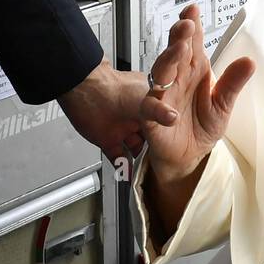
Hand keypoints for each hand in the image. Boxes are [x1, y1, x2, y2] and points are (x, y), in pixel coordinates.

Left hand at [58, 62, 176, 166]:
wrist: (86, 91)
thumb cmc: (115, 90)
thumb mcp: (146, 101)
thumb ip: (161, 112)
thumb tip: (175, 118)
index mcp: (148, 105)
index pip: (163, 122)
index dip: (170, 133)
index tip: (177, 145)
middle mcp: (135, 117)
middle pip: (150, 138)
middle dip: (157, 149)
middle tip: (166, 161)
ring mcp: (121, 129)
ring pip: (134, 148)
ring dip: (141, 159)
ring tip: (151, 170)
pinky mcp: (107, 139)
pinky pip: (118, 157)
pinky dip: (124, 167)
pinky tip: (130, 174)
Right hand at [140, 4, 254, 181]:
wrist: (188, 156)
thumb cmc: (201, 126)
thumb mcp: (223, 104)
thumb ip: (233, 83)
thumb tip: (250, 61)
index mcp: (193, 71)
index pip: (191, 44)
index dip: (191, 26)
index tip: (193, 10)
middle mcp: (176, 80)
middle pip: (174, 53)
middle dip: (179, 36)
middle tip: (186, 24)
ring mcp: (162, 97)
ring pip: (160, 74)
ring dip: (169, 61)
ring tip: (179, 50)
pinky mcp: (153, 120)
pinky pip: (152, 112)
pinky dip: (160, 111)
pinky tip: (171, 113)